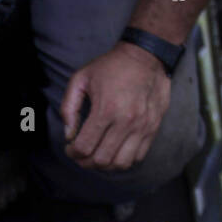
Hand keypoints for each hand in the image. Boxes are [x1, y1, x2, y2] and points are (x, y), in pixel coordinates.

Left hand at [61, 42, 171, 171]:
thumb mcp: (81, 78)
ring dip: (106, 165)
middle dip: (86, 162)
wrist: (146, 56)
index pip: (84, 147)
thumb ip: (69, 107)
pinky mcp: (153, 128)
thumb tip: (69, 134)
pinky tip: (115, 151)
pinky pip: (138, 157)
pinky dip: (124, 160)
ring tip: (98, 156)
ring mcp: (142, 127)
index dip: (73, 153)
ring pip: (121, 164)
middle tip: (81, 155)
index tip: (70, 148)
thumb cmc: (111, 66)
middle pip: (102, 160)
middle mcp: (125, 121)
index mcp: (106, 109)